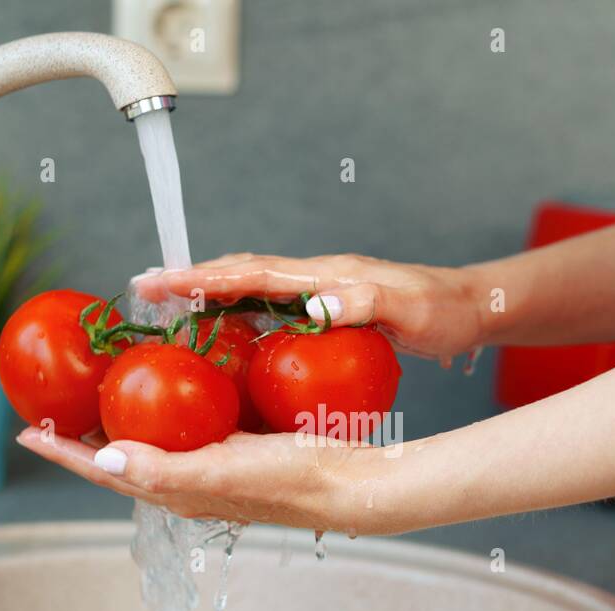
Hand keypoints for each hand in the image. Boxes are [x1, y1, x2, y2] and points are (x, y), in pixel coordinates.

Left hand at [16, 426, 388, 532]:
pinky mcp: (234, 448)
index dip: (63, 453)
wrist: (349, 481)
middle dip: (83, 436)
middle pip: (119, 458)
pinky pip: (184, 425)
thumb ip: (165, 468)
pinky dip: (163, 407)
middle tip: (54, 404)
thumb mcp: (224, 470)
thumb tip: (106, 459)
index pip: (105, 472)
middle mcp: (186, 481)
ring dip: (119, 419)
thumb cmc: (293, 479)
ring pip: (149, 441)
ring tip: (97, 389)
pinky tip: (172, 382)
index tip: (26, 430)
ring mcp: (210, 465)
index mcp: (176, 490)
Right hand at [133, 253, 485, 361]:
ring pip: (251, 288)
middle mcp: (316, 279)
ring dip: (208, 294)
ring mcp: (321, 292)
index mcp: (326, 276)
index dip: (202, 277)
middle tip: (142, 290)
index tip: (158, 280)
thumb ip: (363, 303)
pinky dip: (239, 314)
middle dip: (189, 279)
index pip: (252, 272)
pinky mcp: (328, 309)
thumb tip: (315, 305)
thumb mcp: (408, 310)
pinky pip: (271, 309)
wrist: (471, 308)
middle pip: (239, 273)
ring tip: (165, 309)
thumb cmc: (444, 311)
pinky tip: (225, 335)